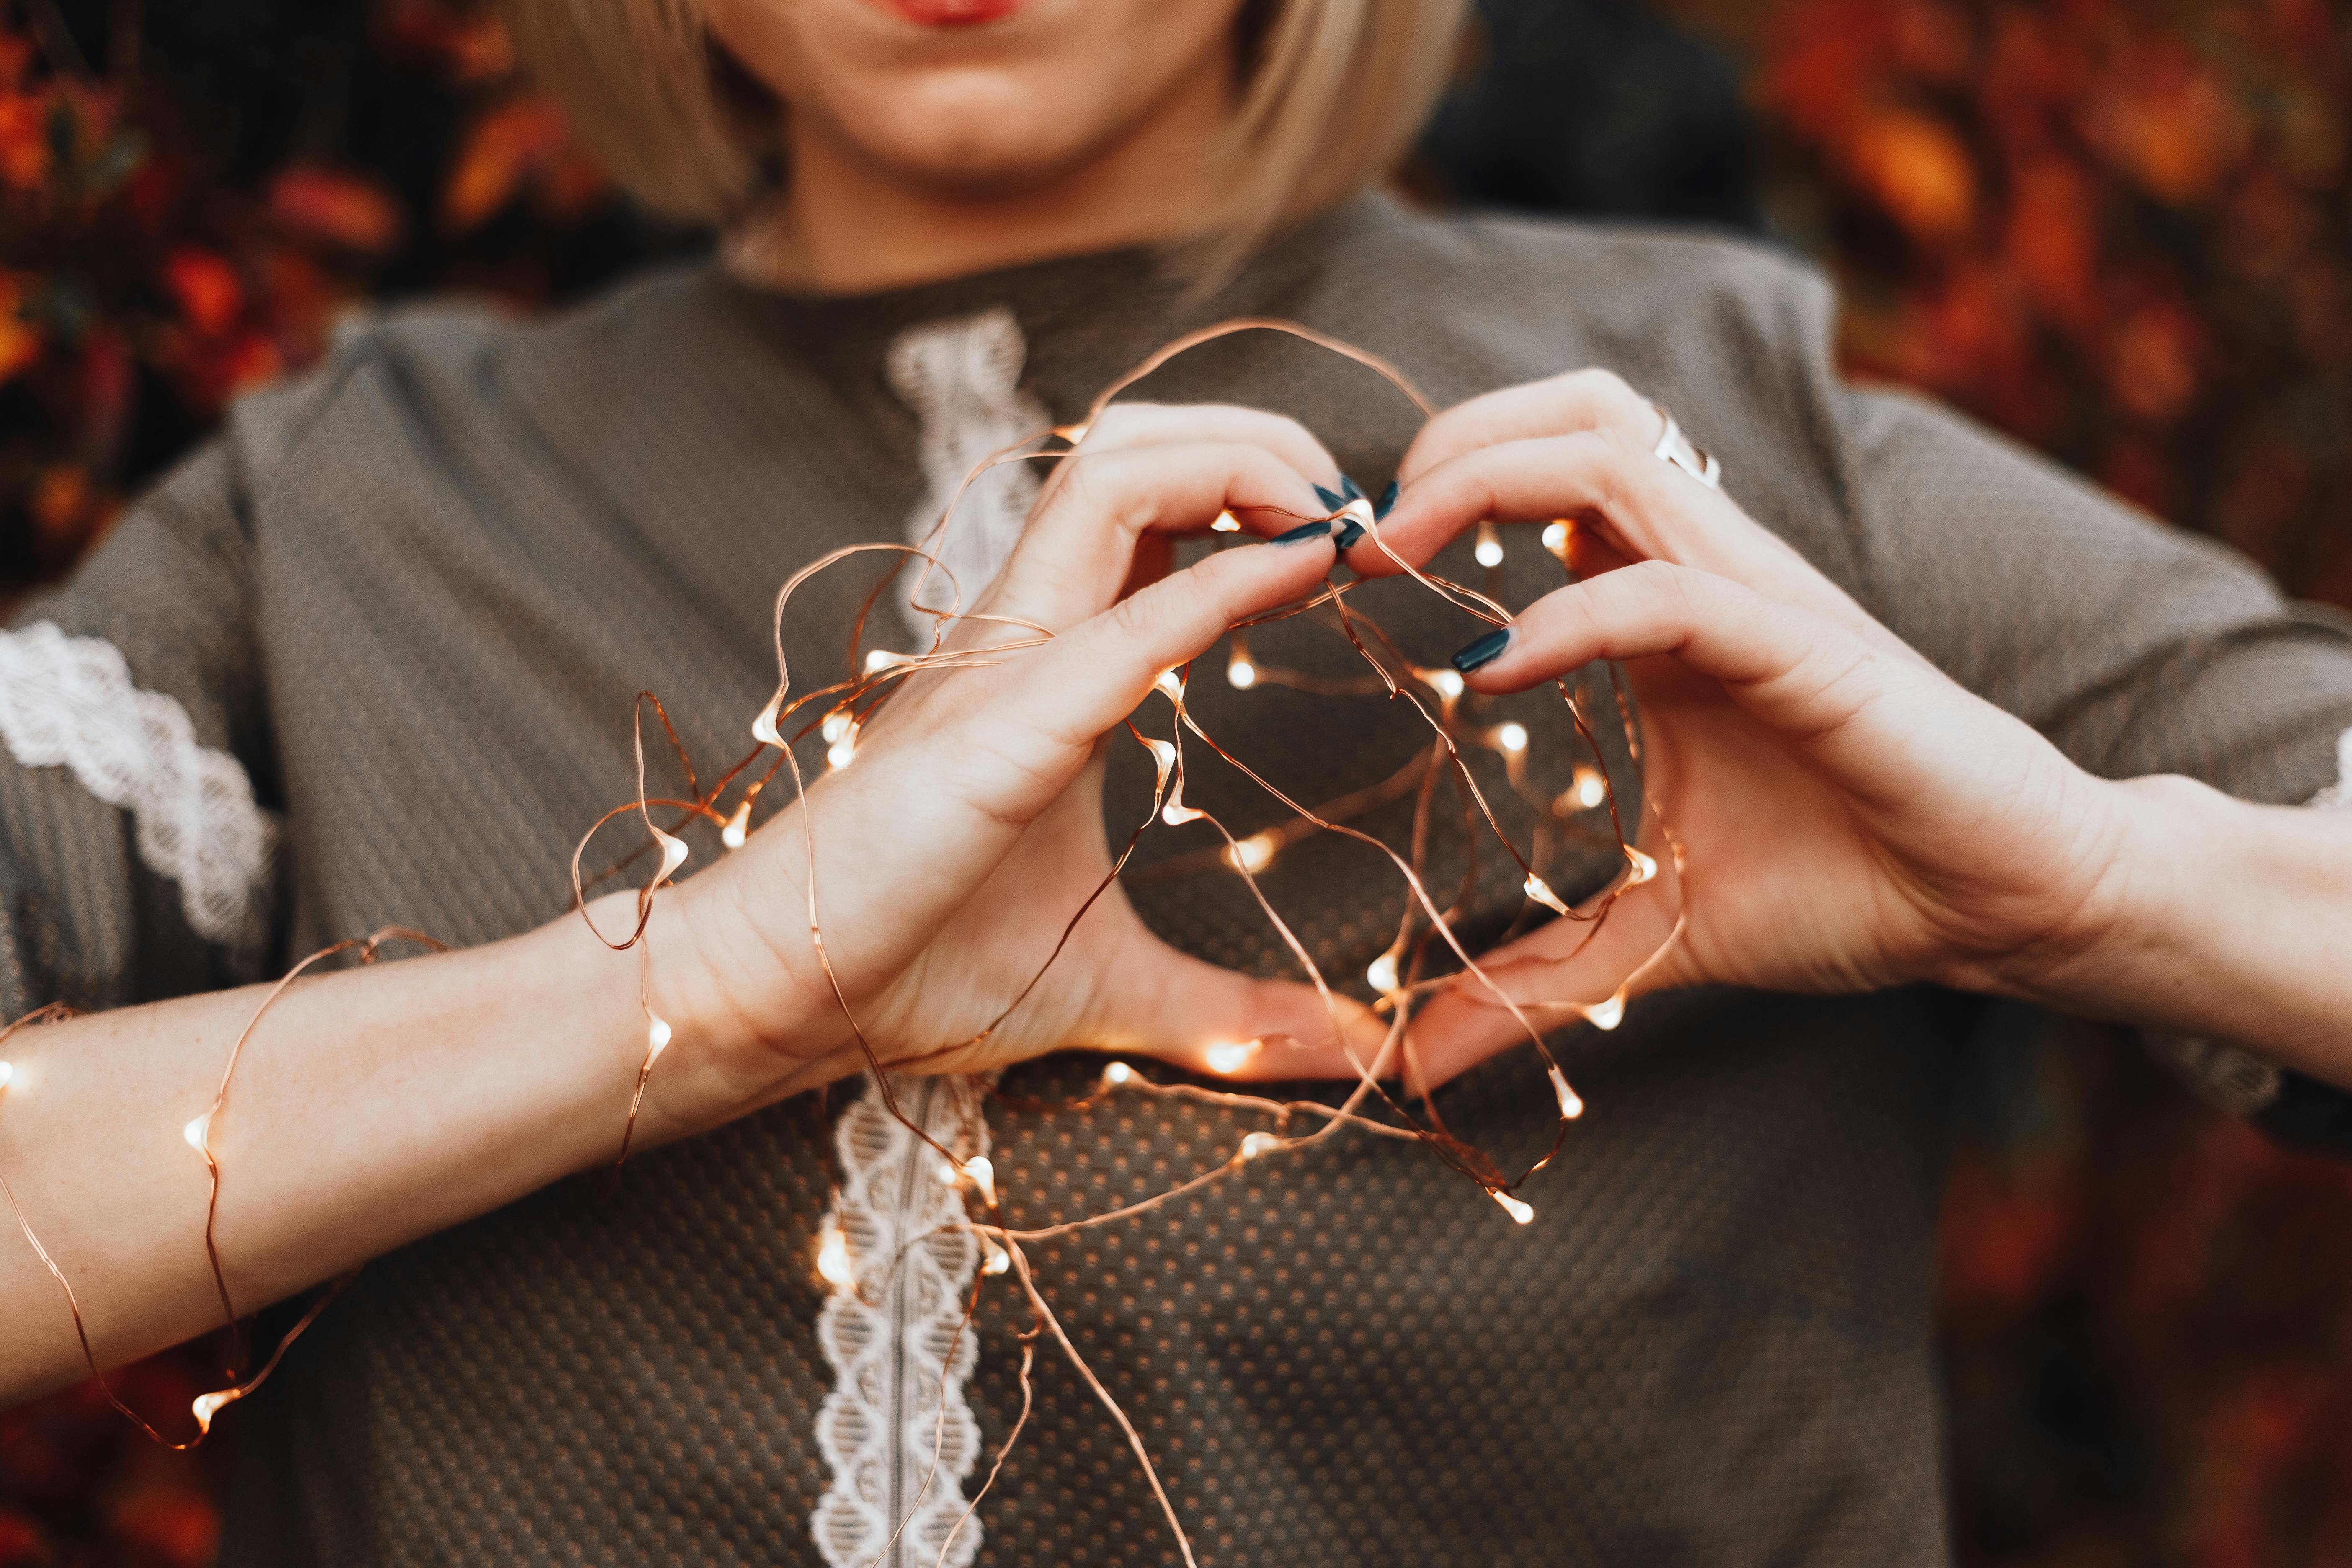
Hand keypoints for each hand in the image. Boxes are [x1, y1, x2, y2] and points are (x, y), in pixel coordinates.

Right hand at [650, 407, 1385, 1121]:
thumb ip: (1232, 1014)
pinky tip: (1303, 569)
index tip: (1352, 551)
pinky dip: (1225, 578)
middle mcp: (1024, 632)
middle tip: (1356, 515)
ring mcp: (1005, 663)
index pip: (1153, 508)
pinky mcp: (1001, 725)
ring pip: (1118, 469)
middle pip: (1141, 445)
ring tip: (1327, 525)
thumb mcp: (1117, 986)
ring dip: (1242, 465)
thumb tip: (1352, 1053)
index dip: (1258, 495)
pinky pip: (1123, 612)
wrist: (780, 1002)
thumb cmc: (918, 974)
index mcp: (1049, 662)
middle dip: (1262, 442)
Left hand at [1347, 372, 2136, 1083]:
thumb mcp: (1648, 933)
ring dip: (1485, 480)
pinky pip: (1671, 589)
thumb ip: (1529, 978)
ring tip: (1395, 555)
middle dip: (1449, 442)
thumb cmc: (1847, 887)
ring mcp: (1758, 601)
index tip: (1347, 571)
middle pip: (1574, 413)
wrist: (2003, 903)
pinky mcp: (1810, 652)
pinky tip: (1494, 670)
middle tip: (1358, 538)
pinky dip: (1570, 614)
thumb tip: (1410, 1060)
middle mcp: (1705, 576)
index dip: (1441, 487)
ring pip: (1614, 450)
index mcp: (1663, 611)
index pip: (1551, 470)